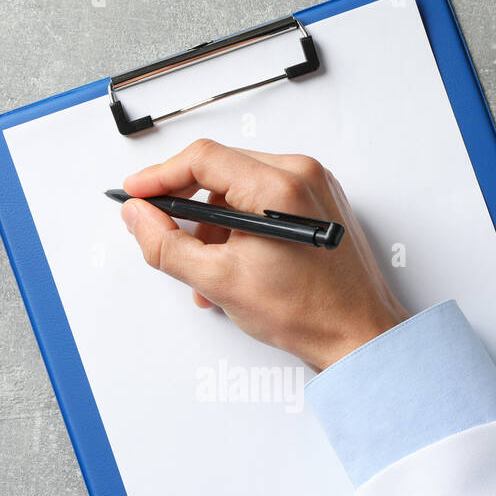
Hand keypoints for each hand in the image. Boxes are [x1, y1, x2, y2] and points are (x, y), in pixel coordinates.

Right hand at [118, 139, 408, 371]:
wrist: (359, 336)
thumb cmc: (308, 314)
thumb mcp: (220, 283)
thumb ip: (167, 246)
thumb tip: (138, 217)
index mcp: (279, 186)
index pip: (203, 159)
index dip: (160, 176)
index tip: (136, 194)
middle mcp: (301, 175)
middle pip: (220, 171)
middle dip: (188, 209)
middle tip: (166, 238)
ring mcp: (314, 187)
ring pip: (239, 189)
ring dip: (213, 228)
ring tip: (208, 273)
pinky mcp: (319, 204)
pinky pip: (263, 201)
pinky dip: (240, 230)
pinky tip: (234, 266)